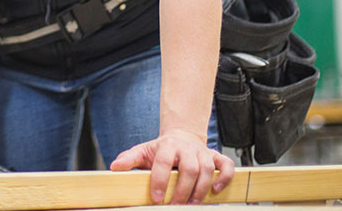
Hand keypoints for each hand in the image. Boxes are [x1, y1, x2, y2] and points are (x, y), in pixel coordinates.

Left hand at [110, 128, 234, 204]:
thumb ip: (130, 159)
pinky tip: (215, 190)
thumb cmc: (161, 149)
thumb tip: (115, 167)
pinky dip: (224, 178)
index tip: (156, 198)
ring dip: (200, 189)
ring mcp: (203, 152)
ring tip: (192, 204)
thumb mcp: (143, 151)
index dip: (160, 180)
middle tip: (175, 205)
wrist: (181, 136)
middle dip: (182, 190)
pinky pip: (226, 166)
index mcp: (167, 145)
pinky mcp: (215, 157)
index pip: (164, 161)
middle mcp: (187, 148)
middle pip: (189, 168)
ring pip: (207, 169)